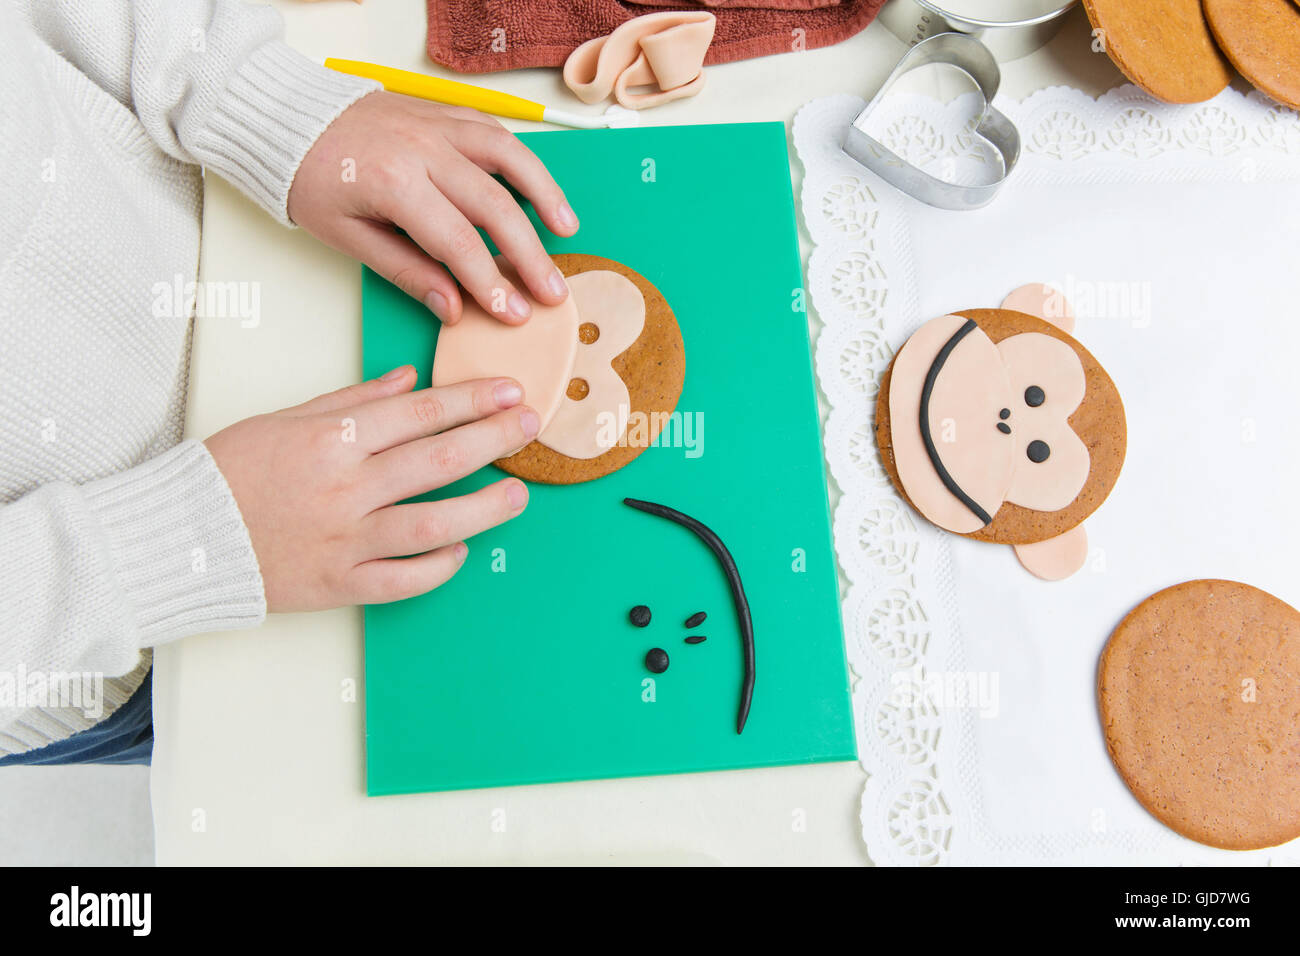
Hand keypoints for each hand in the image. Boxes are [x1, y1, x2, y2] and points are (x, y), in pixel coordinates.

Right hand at [205, 365, 536, 610]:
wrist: (181, 539)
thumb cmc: (229, 472)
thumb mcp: (285, 418)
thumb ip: (352, 401)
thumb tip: (409, 381)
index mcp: (331, 440)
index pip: (420, 413)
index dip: (472, 400)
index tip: (508, 391)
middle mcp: (345, 488)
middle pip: (438, 460)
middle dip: (493, 440)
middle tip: (529, 427)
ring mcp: (345, 540)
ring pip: (433, 524)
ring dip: (484, 508)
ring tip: (518, 494)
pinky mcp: (340, 584)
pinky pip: (403, 579)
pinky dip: (438, 566)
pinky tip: (462, 549)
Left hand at [288, 91, 579, 325]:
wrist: (288, 121)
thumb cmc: (313, 181)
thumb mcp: (349, 239)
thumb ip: (407, 272)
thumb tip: (453, 309)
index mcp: (394, 185)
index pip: (459, 243)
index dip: (492, 284)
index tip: (515, 314)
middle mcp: (423, 149)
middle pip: (495, 206)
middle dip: (530, 255)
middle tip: (553, 292)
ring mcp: (437, 125)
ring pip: (508, 156)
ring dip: (545, 194)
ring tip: (567, 230)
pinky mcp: (443, 112)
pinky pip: (495, 132)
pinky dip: (523, 160)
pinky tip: (539, 188)